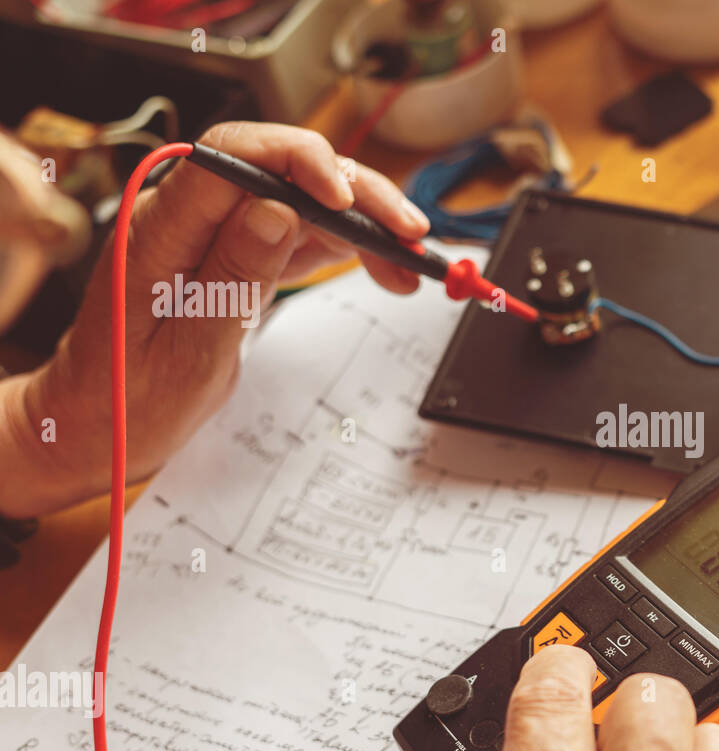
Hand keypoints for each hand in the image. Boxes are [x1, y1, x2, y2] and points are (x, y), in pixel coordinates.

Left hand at [0, 121, 430, 516]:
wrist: (102, 422)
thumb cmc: (130, 395)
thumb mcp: (187, 350)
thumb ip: (232, 275)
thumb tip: (276, 210)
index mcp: (160, 228)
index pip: (232, 157)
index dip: (297, 160)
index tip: (345, 197)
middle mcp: (190, 216)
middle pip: (283, 170)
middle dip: (354, 192)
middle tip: (408, 233)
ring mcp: (219, 233)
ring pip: (305, 199)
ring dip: (364, 221)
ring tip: (412, 258)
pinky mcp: (242, 255)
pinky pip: (304, 234)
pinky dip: (350, 248)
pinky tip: (387, 269)